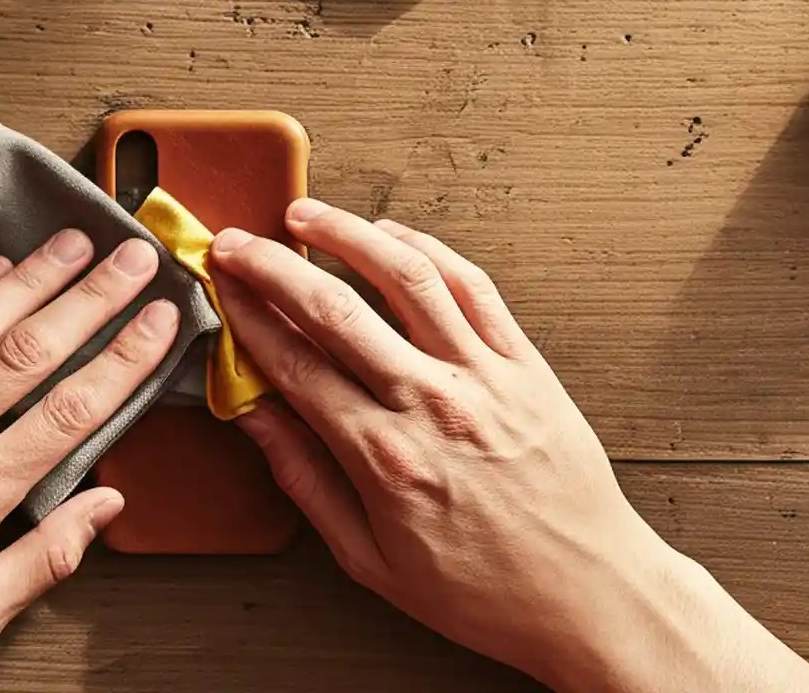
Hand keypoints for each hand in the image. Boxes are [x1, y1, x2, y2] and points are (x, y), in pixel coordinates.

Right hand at [211, 199, 808, 692]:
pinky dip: (427, 250)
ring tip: (307, 216)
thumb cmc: (483, 589)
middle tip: (238, 243)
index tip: (222, 291)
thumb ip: (307, 481)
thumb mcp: (370, 560)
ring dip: (348, 235)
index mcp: (385, 458)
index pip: (295, 364)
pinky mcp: (525, 363)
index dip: (248, 319)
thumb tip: (256, 421)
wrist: (586, 593)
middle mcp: (432, 404)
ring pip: (406, 277)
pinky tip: (393, 238)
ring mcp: (484, 376)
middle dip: (273, 266)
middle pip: (335, 309)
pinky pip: (472, 286)